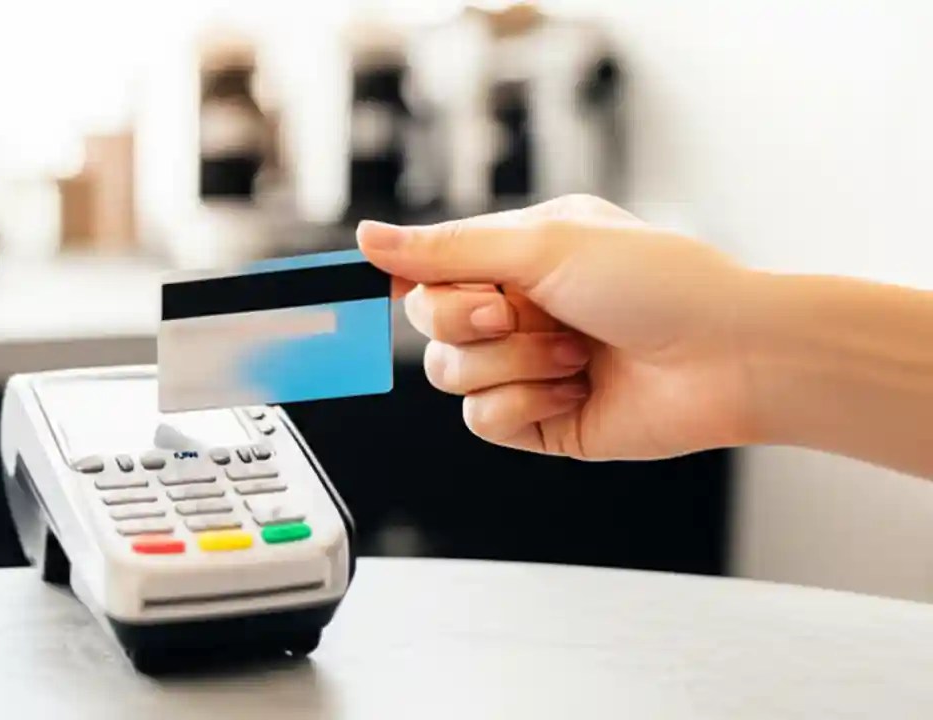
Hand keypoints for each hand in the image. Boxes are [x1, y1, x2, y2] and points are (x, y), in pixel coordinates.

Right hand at [357, 194, 757, 459]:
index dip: (418, 280)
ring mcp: (527, 366)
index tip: (410, 283)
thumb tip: (367, 237)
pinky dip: (523, 403)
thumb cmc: (656, 282)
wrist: (729, 357)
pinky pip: (483, 420)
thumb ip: (447, 249)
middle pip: (429, 325)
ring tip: (572, 353)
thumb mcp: (544, 245)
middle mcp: (517, 308)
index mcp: (517, 255)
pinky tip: (573, 388)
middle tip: (517, 309)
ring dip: (510, 362)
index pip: (430, 269)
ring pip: (451, 375)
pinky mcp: (540, 420)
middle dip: (470, 320)